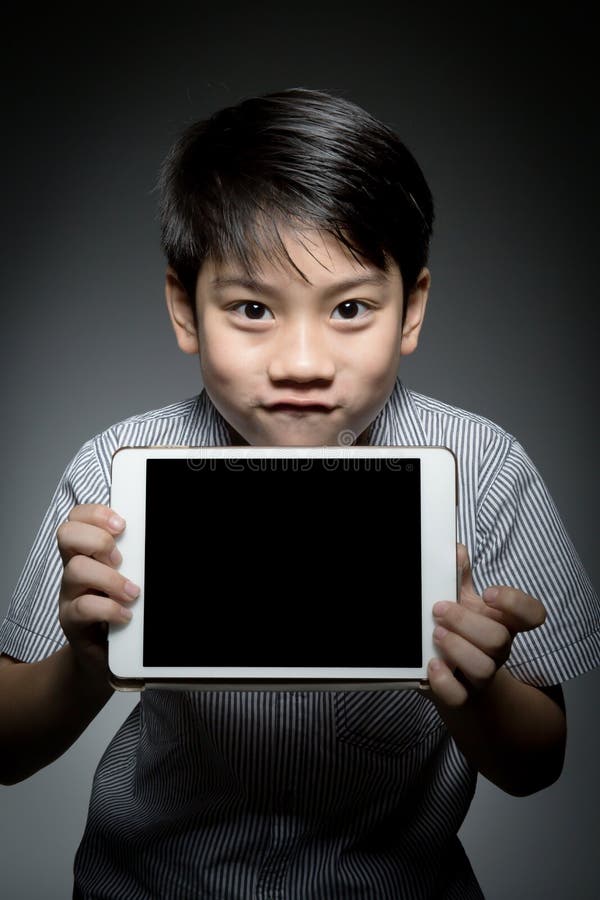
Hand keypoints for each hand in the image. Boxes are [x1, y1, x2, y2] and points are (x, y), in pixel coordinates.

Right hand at [56, 503, 139, 682]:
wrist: (108, 656)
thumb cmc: (123, 609)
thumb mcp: (131, 577)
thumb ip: (137, 559)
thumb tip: (159, 541)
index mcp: (88, 552)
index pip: (78, 517)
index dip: (96, 514)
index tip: (122, 525)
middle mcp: (75, 568)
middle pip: (67, 534)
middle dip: (97, 539)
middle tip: (120, 558)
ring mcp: (70, 594)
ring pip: (76, 569)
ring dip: (109, 578)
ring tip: (132, 592)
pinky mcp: (71, 620)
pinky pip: (83, 607)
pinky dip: (109, 609)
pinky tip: (126, 615)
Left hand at [426, 543, 546, 707]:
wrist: (454, 678)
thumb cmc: (461, 632)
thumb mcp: (461, 601)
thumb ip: (459, 576)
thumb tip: (456, 550)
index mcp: (503, 622)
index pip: (532, 615)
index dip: (515, 604)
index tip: (488, 593)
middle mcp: (498, 649)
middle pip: (499, 639)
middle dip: (467, 621)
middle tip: (439, 609)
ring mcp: (482, 675)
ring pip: (484, 669)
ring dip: (457, 648)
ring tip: (436, 634)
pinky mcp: (462, 696)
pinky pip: (459, 696)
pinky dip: (444, 681)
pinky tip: (432, 665)